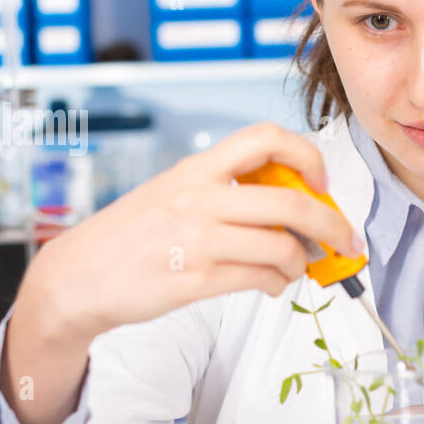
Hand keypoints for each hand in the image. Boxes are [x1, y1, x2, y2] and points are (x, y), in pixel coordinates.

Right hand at [24, 121, 365, 344]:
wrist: (77, 276)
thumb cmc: (130, 237)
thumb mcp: (172, 193)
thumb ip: (223, 191)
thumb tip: (287, 205)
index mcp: (196, 169)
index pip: (264, 138)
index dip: (306, 155)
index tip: (320, 181)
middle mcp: (199, 198)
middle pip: (290, 200)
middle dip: (331, 224)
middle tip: (346, 241)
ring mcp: (198, 239)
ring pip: (282, 246)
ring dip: (302, 262)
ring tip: (297, 269)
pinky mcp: (197, 279)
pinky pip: (260, 279)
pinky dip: (278, 283)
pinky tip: (273, 284)